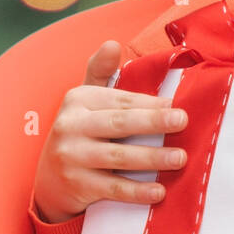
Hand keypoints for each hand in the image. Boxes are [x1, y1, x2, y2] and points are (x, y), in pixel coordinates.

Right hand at [31, 41, 188, 223]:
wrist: (49, 181)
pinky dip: (137, 191)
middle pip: (119, 124)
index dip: (150, 103)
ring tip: (180, 158)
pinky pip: (112, 188)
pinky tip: (159, 191)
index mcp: (78, 101)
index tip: (176, 105)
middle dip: (154, 122)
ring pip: (118, 156)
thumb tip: (112, 43)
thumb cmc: (80, 133)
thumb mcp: (85, 102)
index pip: (120, 100)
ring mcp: (72, 157)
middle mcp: (70, 126)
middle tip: (183, 121)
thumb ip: (100, 73)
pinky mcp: (77, 185)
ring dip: (152, 158)